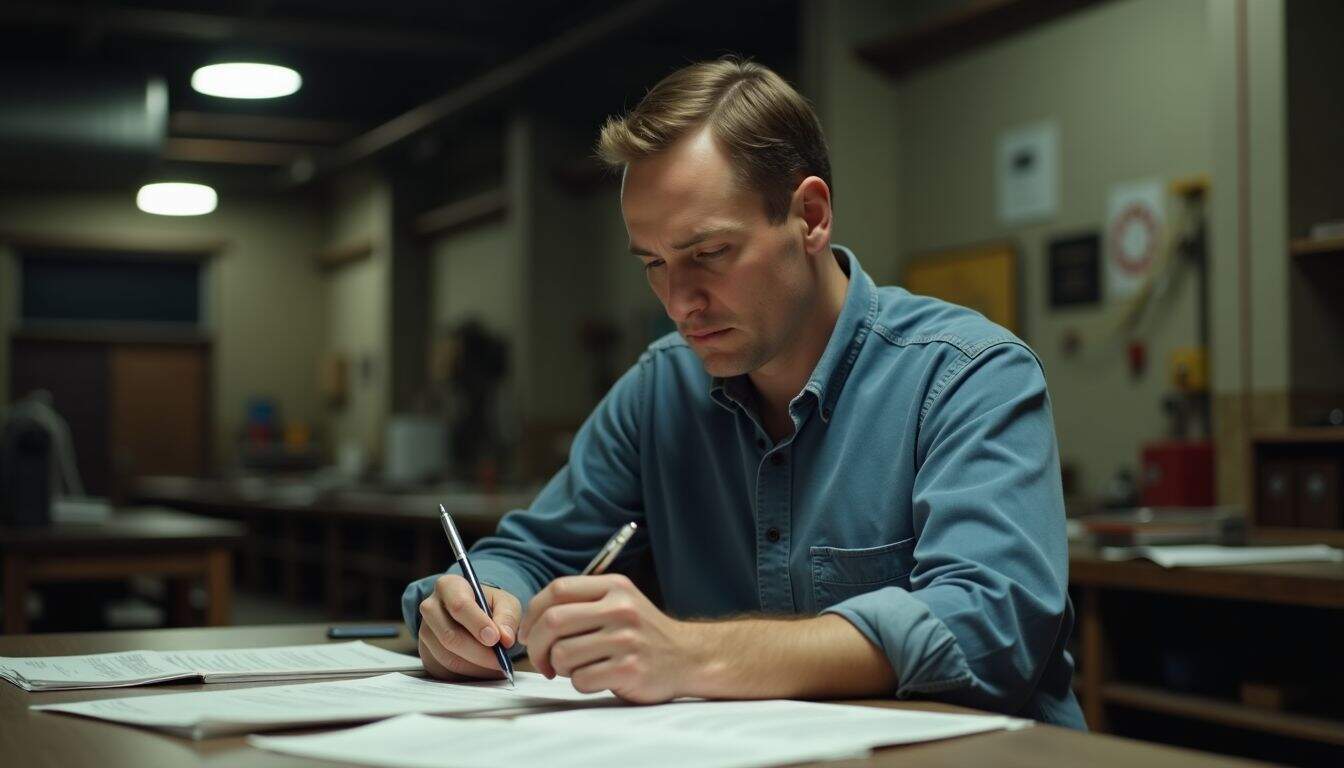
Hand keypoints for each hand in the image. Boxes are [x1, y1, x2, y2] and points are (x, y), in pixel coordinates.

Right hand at [417, 574, 520, 680]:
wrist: (472, 615)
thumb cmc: (489, 605)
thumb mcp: (504, 602)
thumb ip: (507, 617)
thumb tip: (505, 639)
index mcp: (449, 586)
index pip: (459, 606)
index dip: (478, 624)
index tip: (495, 639)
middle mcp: (430, 608)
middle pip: (450, 636)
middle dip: (479, 652)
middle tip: (501, 660)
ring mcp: (424, 632)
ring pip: (447, 657)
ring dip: (475, 666)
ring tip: (496, 666)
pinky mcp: (426, 654)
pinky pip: (445, 670)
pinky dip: (468, 674)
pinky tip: (484, 669)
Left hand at [518, 574, 697, 703]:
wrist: (689, 658)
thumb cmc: (643, 634)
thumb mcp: (620, 602)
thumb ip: (582, 603)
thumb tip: (531, 622)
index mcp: (614, 587)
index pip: (557, 589)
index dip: (533, 613)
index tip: (529, 633)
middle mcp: (621, 609)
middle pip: (553, 622)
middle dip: (536, 646)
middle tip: (541, 660)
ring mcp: (626, 640)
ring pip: (563, 654)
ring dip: (559, 667)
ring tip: (576, 668)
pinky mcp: (629, 670)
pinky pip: (581, 679)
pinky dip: (580, 683)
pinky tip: (596, 678)